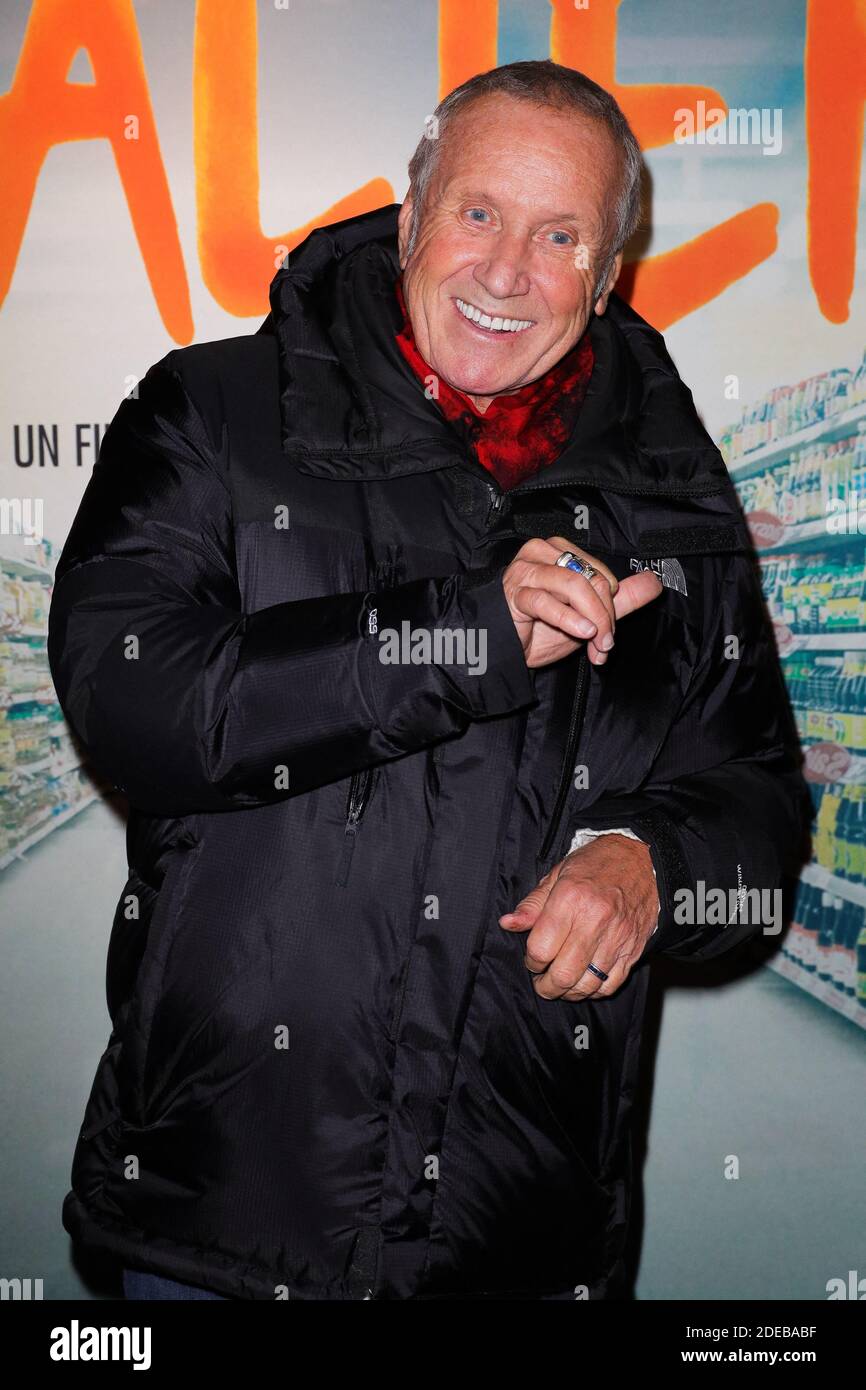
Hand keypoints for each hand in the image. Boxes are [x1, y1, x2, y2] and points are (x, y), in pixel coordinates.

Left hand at [498, 834, 658, 998]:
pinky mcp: (634, 949)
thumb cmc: (597, 864)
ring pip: (587, 985)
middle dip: (546, 986)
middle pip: (564, 974)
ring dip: (568, 992)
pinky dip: (594, 991)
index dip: (531, 961)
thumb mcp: (558, 874)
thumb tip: (508, 924)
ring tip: (561, 985)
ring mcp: (617, 937)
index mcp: (570, 898)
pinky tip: (584, 983)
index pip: (541, 949)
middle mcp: (595, 920)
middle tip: (541, 982)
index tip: (532, 959)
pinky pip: (611, 984)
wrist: (643, 860)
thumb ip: (533, 903)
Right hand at [501, 535, 662, 668]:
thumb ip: (622, 598)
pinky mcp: (513, 592)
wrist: (503, 650)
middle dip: (604, 616)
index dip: (611, 606)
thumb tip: (655, 582)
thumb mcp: (588, 614)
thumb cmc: (539, 628)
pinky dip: (569, 618)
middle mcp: (542, 553)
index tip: (608, 637)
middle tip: (605, 645)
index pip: (601, 573)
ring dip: (592, 618)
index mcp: (561, 551)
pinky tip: (582, 632)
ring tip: (596, 643)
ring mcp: (526, 571)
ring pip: (573, 585)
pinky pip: (545, 601)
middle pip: (591, 577)